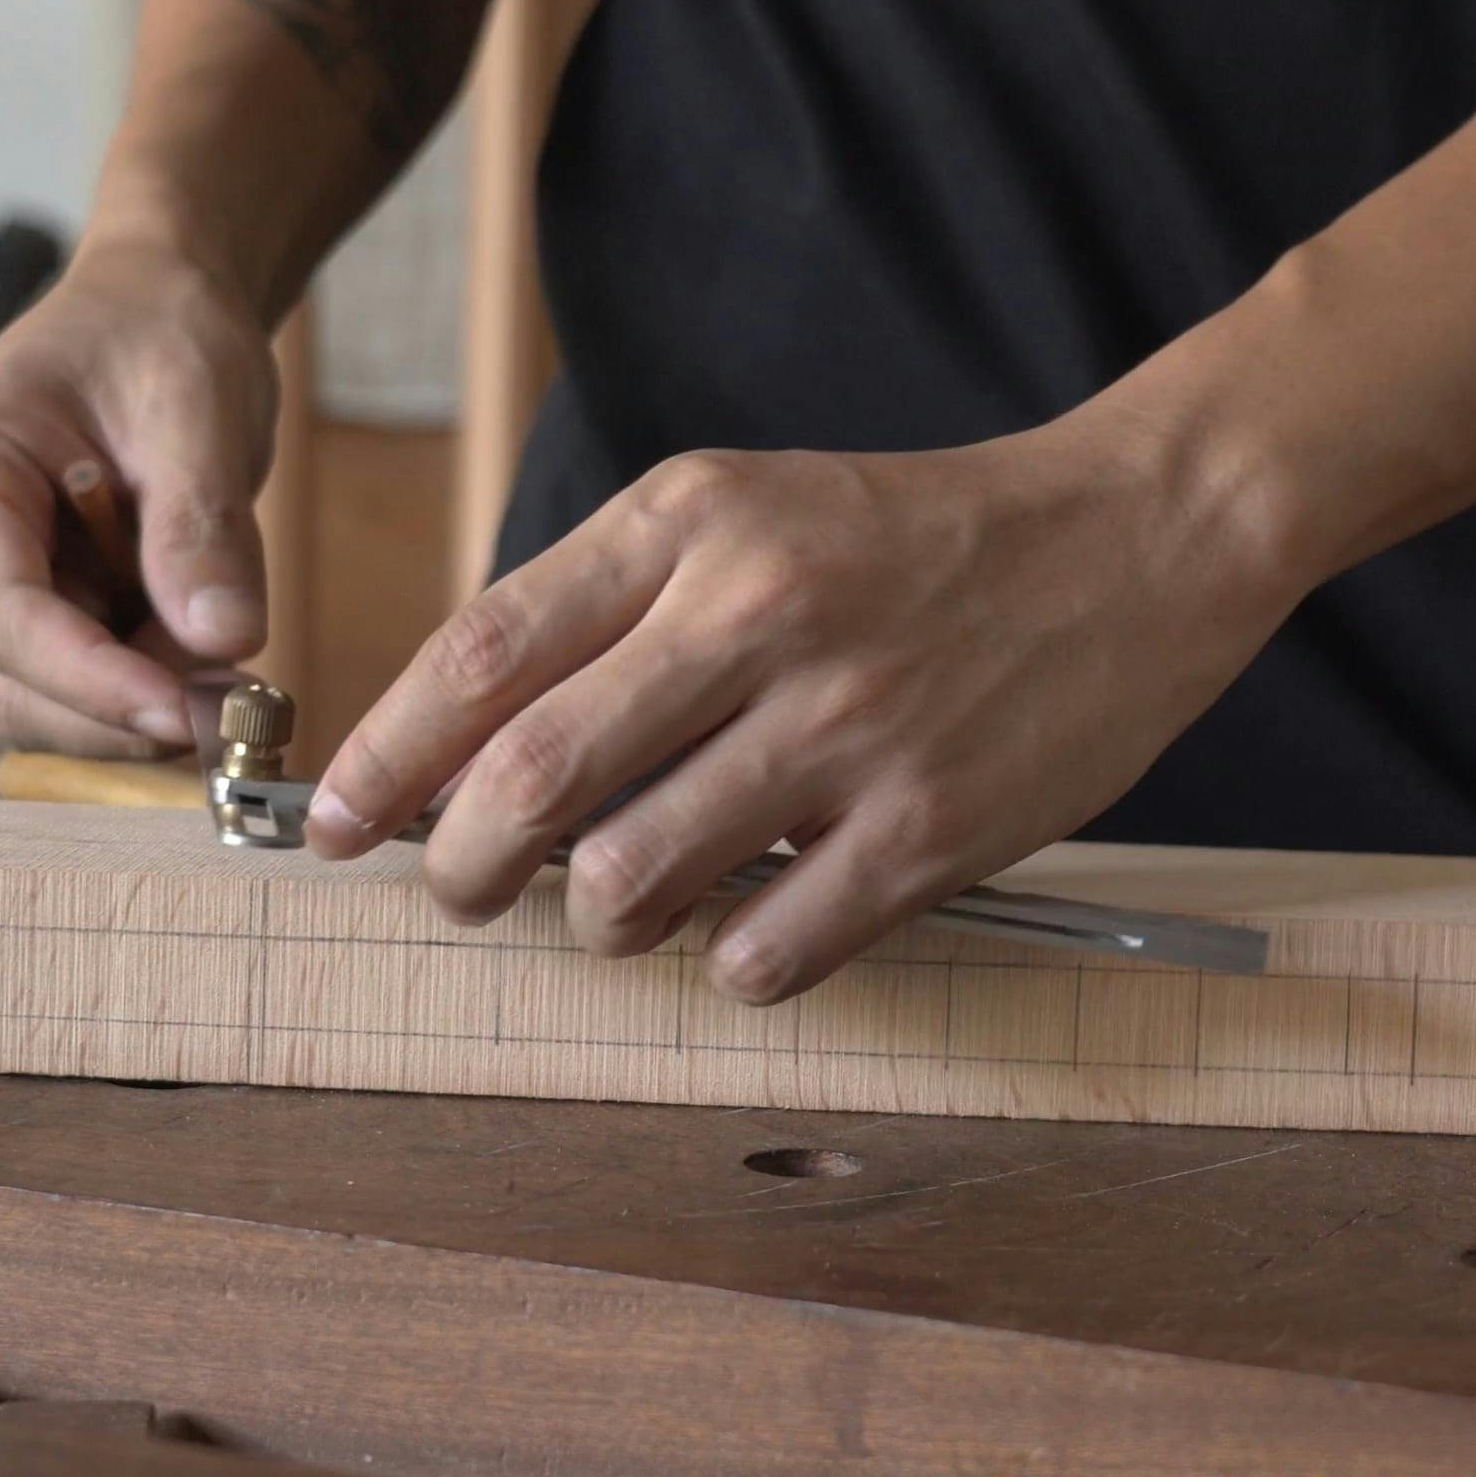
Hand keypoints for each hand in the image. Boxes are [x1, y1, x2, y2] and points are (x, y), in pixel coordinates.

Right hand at [0, 242, 278, 754]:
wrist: (152, 316)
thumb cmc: (157, 335)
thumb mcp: (197, 410)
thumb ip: (202, 526)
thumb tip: (221, 640)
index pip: (4, 616)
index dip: (95, 684)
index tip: (190, 717)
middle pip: (12, 683)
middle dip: (127, 709)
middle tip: (246, 705)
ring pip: (43, 706)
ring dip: (142, 708)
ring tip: (230, 655)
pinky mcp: (19, 618)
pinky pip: (75, 693)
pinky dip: (146, 693)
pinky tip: (203, 650)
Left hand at [310, 418, 1304, 1000]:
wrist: (1134, 539)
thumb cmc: (918, 541)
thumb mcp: (751, 509)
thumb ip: (616, 604)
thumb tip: (472, 745)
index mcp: (695, 524)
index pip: (484, 653)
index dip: (387, 757)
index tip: (341, 824)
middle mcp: (759, 616)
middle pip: (530, 784)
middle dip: (460, 870)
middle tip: (462, 894)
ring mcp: (847, 728)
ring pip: (631, 887)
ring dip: (597, 927)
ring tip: (622, 910)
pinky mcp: (928, 827)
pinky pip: (764, 954)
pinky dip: (730, 967)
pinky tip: (751, 931)